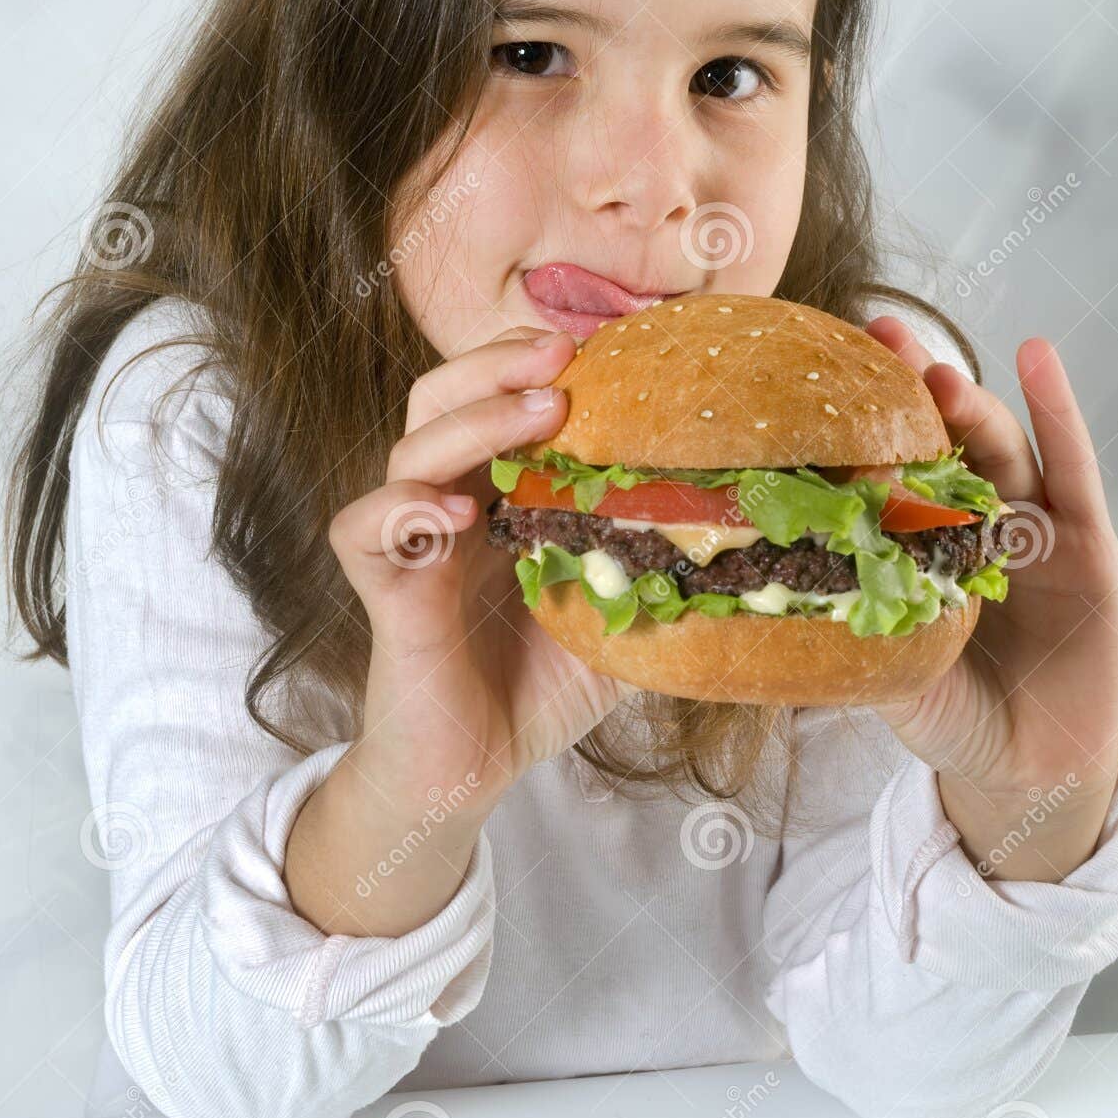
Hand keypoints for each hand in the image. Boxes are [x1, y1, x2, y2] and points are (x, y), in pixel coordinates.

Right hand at [329, 325, 630, 810]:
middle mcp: (449, 503)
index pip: (499, 398)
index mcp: (499, 496)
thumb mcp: (620, 618)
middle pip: (445, 396)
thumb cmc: (538, 689)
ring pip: (411, 446)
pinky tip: (453, 513)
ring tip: (543, 411)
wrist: (469, 772)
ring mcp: (413, 543)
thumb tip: (753, 543)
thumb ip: (662, 574)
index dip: (536, 364)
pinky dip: (399, 509)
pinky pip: (364, 530)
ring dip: (474, 418)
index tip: (601, 344)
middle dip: (499, 364)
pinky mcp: (384, 592)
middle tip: (565, 352)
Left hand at [862, 316, 1117, 880]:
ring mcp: (1028, 528)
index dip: (859, 421)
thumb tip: (770, 607)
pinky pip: (1071, 470)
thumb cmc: (952, 718)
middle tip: (875, 338)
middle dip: (908, 387)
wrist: (1031, 771)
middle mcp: (970, 525)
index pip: (885, 469)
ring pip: (997, 449)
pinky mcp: (1085, 544)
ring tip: (935, 371)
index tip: (817, 368)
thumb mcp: (889, 678)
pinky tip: (1037, 358)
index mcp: (916, 547)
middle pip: (940, 441)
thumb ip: (851, 638)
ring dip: (968, 403)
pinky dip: (1057, 410)